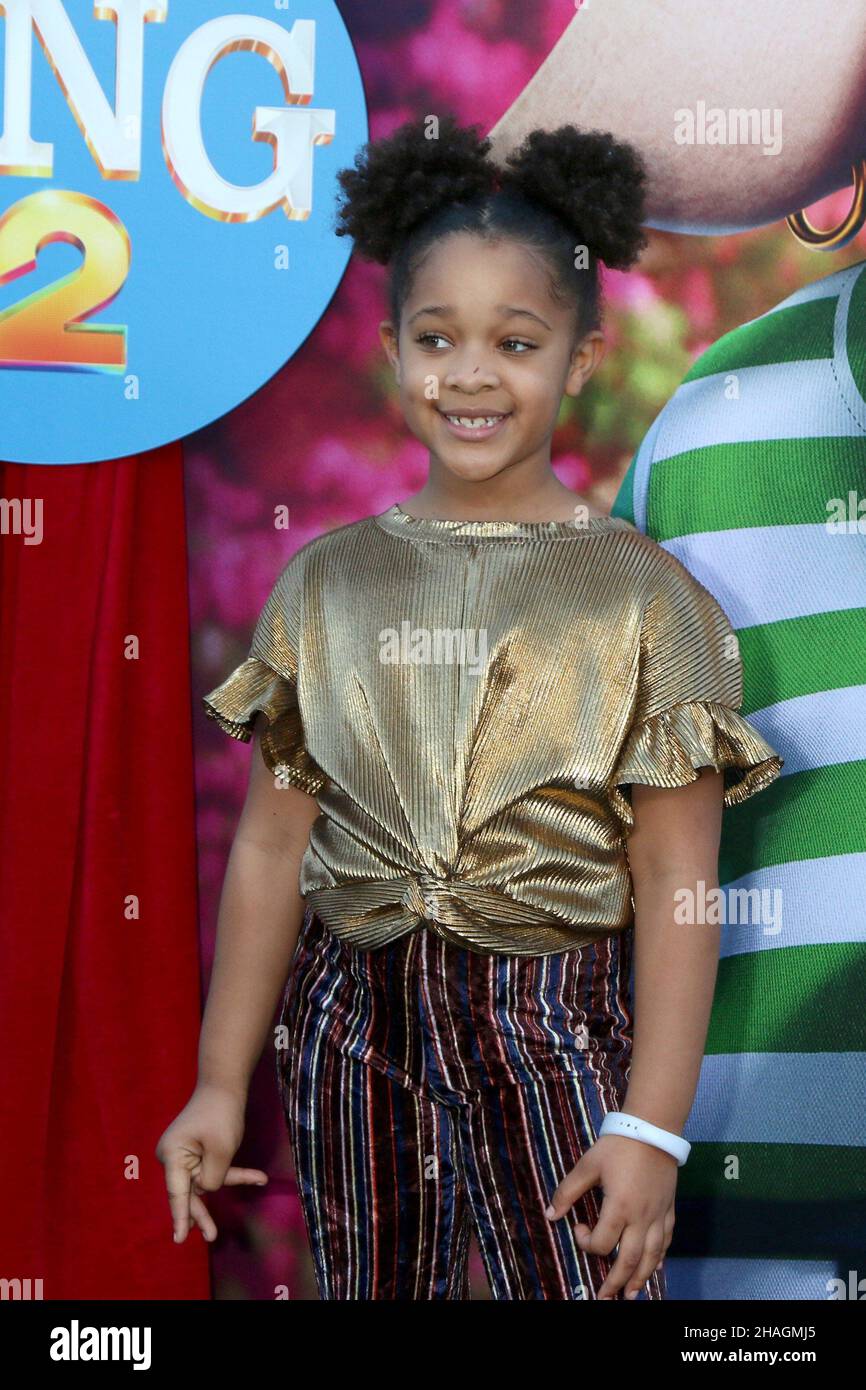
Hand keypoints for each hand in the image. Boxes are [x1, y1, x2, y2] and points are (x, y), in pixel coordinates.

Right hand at [155, 1082, 267, 1243]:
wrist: (225, 1085)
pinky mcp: (197, 1153)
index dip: (179, 1217)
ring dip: (228, 1179)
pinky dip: (232, 1172)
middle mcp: (173, 1157)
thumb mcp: (221, 1150)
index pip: (177, 1193)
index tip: (180, 1239)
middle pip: (188, 1192)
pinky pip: (212, 1170)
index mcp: (172, 1156)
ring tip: (257, 1179)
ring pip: (204, 1181)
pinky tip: (258, 1176)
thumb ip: (213, 1178)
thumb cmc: (221, 1114)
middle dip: (203, 1212)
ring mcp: (184, 1156)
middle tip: (212, 1236)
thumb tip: (208, 1190)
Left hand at [545, 1134, 676, 1298]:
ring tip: (631, 1295)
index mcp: (620, 1207)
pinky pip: (667, 1240)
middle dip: (616, 1282)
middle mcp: (642, 1217)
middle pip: (630, 1259)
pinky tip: (655, 1266)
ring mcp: (659, 1215)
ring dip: (641, 1278)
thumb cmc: (618, 1146)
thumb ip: (567, 1191)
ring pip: (652, 1256)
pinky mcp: (669, 1209)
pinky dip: (660, 1257)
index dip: (587, 1242)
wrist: (653, 1128)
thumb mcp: (588, 1164)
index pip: (604, 1242)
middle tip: (605, 1297)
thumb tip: (550, 1215)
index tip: (579, 1228)